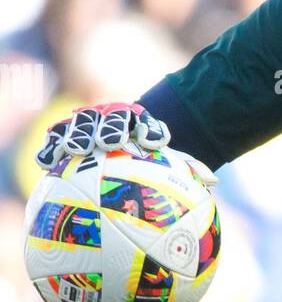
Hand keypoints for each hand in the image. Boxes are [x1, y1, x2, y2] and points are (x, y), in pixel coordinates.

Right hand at [35, 101, 216, 185]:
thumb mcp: (167, 164)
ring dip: (80, 134)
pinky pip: (54, 139)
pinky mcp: (62, 136)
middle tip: (111, 142)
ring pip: (81, 123)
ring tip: (79, 149)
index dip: (150, 130)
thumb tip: (213, 182)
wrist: (114, 150)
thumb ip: (187, 169)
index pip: (146, 123)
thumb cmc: (146, 160)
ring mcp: (85, 124)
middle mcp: (111, 119)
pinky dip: (51, 147)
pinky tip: (48, 163)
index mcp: (139, 122)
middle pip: (111, 119)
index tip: (155, 142)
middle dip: (111, 128)